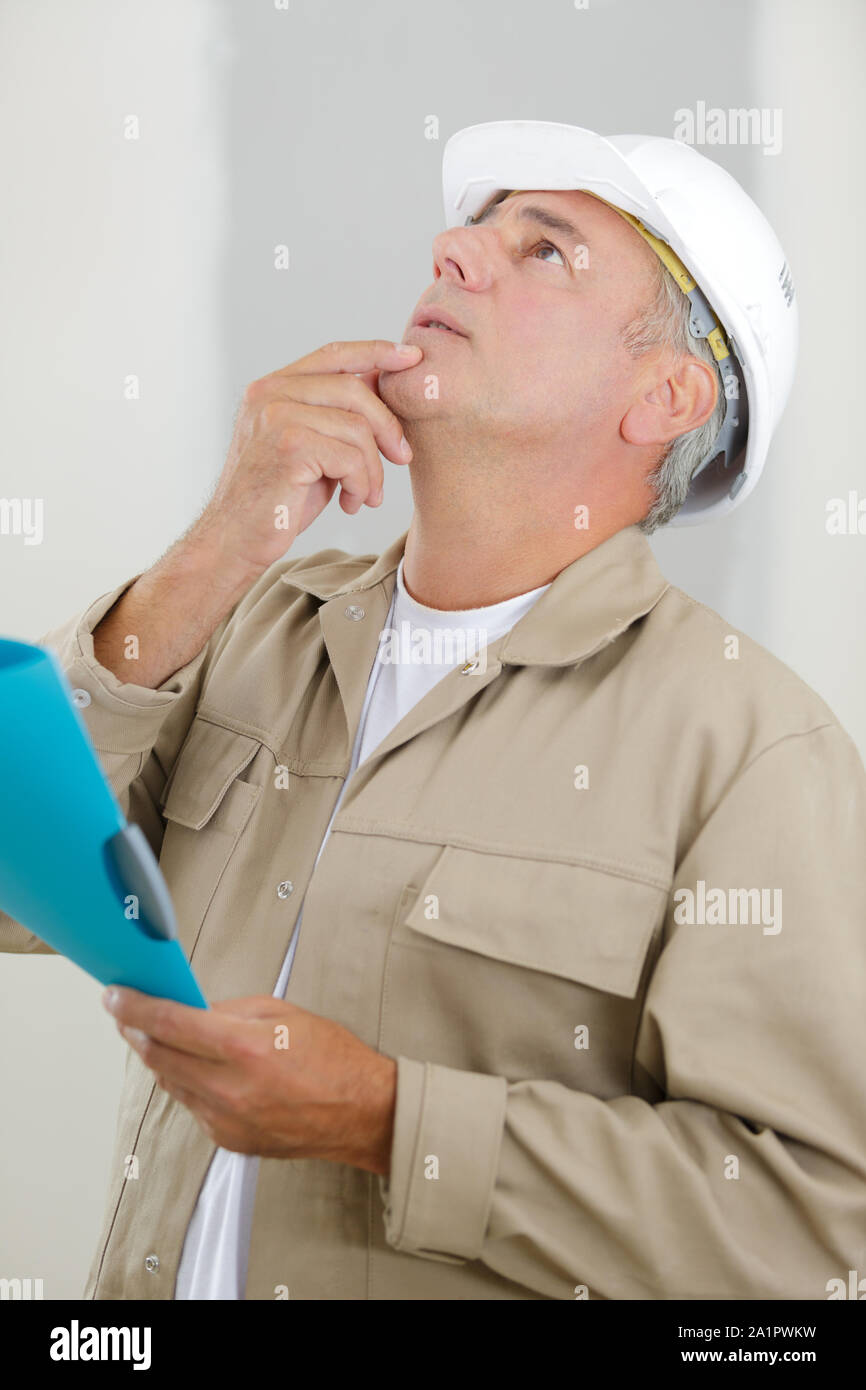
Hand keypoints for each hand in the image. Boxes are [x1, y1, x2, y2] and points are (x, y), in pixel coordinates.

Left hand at [102, 987, 397, 1175]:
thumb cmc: (332, 1059)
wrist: (362, 1112)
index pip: (169, 1024)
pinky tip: (200, 1070)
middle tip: (127, 1014)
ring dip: (160, 1058)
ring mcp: (226, 1120)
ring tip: (162, 1038)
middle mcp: (229, 1088)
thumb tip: (193, 1012)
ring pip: (171, 1083)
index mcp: (243, 1048)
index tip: (115, 997)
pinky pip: (193, 1106)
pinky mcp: (228, 1140)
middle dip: (136, 1031)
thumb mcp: (283, 1013)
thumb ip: (231, 1011)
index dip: (134, 1008)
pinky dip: (188, 1084)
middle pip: (159, 1056)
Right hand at [188, 338, 423, 579]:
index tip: (413, 357)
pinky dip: (360, 485)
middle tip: (403, 457)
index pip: (333, 355)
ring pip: (356, 428)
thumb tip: (381, 384)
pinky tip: (350, 504)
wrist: (235, 540)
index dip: (377, 351)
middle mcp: (270, 393)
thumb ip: (337, 416)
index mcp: (273, 387)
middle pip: (353, 389)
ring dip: (373, 469)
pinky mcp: (289, 447)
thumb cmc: (276, 499)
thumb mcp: (311, 448)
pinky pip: (350, 458)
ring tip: (367, 496)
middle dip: (388, 426)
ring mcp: (276, 417)